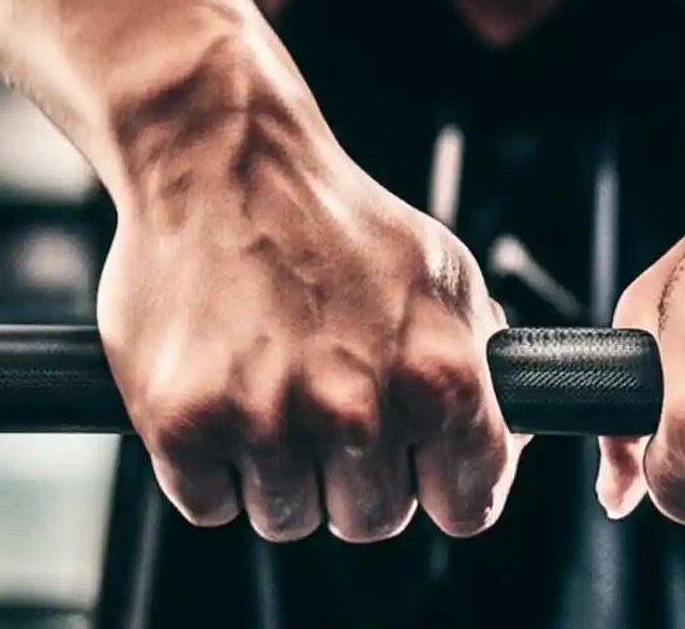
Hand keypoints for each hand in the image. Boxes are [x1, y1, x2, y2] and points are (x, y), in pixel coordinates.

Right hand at [98, 140, 522, 542]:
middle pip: (372, 521)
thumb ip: (480, 368)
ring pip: (289, 519)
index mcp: (438, 380)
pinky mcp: (183, 425)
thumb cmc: (338, 221)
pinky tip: (222, 395)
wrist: (225, 163)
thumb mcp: (447, 279)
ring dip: (281, 474)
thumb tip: (501, 443)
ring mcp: (267, 422)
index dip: (444, 490)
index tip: (420, 472)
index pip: (468, 507)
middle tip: (328, 406)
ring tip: (272, 388)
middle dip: (355, 479)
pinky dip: (212, 468)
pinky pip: (211, 506)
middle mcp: (358, 410)